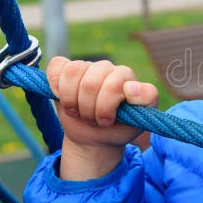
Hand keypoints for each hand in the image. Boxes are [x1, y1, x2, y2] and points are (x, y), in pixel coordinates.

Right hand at [47, 56, 158, 179]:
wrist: (95, 137)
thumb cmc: (118, 129)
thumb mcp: (138, 121)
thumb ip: (146, 99)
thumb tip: (131, 86)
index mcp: (127, 78)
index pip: (115, 82)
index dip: (106, 105)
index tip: (108, 121)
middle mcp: (108, 69)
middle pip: (91, 82)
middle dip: (89, 109)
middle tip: (93, 121)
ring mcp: (88, 67)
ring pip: (73, 72)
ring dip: (71, 100)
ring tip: (79, 112)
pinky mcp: (67, 69)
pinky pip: (57, 65)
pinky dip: (56, 84)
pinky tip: (61, 97)